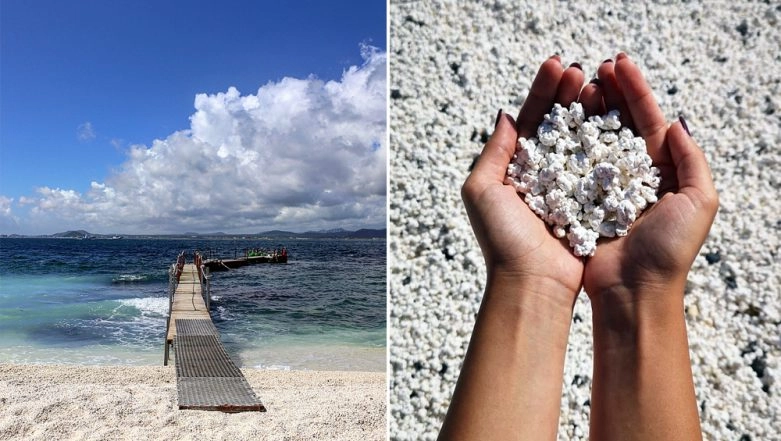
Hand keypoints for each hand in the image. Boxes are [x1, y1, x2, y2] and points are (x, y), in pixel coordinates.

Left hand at [461, 56, 586, 307]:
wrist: (532, 283)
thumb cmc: (502, 238)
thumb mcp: (482, 190)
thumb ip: (494, 151)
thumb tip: (506, 113)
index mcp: (514, 167)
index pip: (531, 120)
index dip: (543, 91)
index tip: (558, 64)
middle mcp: (541, 174)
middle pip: (558, 124)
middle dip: (569, 94)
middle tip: (583, 69)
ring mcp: (568, 186)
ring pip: (581, 139)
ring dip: (590, 110)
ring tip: (600, 85)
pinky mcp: (591, 202)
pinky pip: (600, 166)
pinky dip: (608, 141)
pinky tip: (617, 118)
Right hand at [582, 54, 718, 300]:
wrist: (633, 292)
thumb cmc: (669, 250)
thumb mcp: (698, 201)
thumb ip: (692, 160)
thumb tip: (676, 122)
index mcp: (661, 170)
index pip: (648, 119)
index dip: (634, 90)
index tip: (616, 64)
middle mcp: (631, 174)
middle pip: (618, 122)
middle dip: (606, 93)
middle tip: (591, 69)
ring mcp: (602, 186)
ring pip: (592, 138)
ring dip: (583, 109)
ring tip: (574, 85)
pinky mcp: (577, 200)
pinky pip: (570, 164)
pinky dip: (563, 140)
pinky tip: (555, 120)